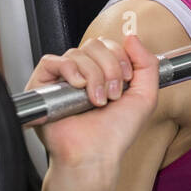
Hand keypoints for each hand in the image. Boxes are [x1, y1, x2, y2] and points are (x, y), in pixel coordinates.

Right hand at [25, 34, 159, 172]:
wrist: (96, 154)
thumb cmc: (115, 133)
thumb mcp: (145, 96)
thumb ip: (147, 64)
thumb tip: (131, 36)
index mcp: (103, 74)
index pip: (109, 45)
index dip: (121, 57)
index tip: (127, 79)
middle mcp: (82, 74)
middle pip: (95, 45)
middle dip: (110, 68)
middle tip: (112, 94)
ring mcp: (62, 79)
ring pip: (78, 53)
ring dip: (94, 76)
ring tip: (96, 100)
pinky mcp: (42, 86)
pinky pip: (52, 61)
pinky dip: (69, 70)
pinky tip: (78, 88)